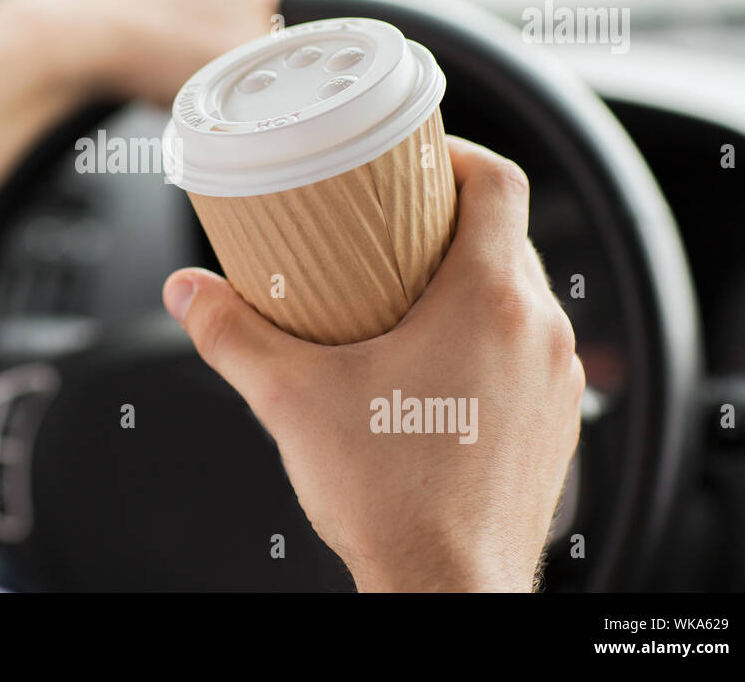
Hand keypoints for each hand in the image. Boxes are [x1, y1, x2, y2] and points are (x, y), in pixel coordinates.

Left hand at [7, 0, 322, 105]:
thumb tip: (340, 80)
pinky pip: (204, 14)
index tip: (280, 81)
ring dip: (229, 48)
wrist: (71, 40)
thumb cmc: (158, 45)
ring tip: (197, 69)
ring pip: (242, 16)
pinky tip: (174, 59)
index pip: (326, 8)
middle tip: (235, 81)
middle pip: (284, 13)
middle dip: (265, 51)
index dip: (309, 56)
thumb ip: (310, 66)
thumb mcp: (254, 66)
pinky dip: (196, 39)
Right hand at [161, 137, 583, 591]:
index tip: (414, 160)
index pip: (498, 182)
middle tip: (386, 227)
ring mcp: (556, 379)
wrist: (447, 590)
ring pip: (519, 293)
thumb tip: (189, 293)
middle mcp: (538, 331)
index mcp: (488, 301)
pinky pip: (528, 347)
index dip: (456, 154)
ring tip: (403, 294)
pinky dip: (488, 334)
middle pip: (505, 235)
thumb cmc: (391, 500)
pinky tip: (433, 364)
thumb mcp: (291, 399)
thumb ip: (232, 334)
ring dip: (468, 280)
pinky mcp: (556, 421)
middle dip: (447, 220)